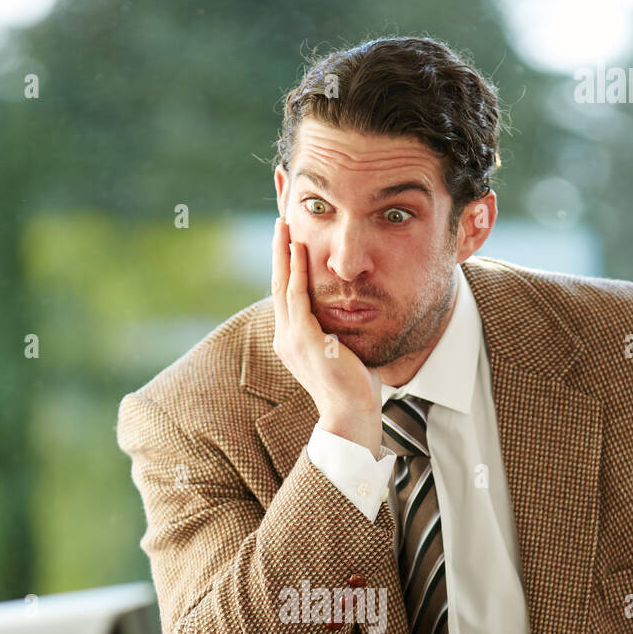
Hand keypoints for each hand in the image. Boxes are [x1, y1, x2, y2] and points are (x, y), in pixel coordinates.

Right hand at [271, 217, 382, 456]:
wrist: (353, 412)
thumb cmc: (355, 386)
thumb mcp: (343, 350)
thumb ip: (337, 330)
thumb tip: (350, 314)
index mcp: (292, 341)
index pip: (286, 295)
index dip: (285, 266)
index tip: (289, 241)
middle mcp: (285, 338)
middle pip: (277, 284)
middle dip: (278, 251)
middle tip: (280, 221)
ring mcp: (291, 339)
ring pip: (282, 285)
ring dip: (283, 252)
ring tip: (284, 225)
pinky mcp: (303, 338)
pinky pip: (296, 296)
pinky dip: (295, 270)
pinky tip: (298, 248)